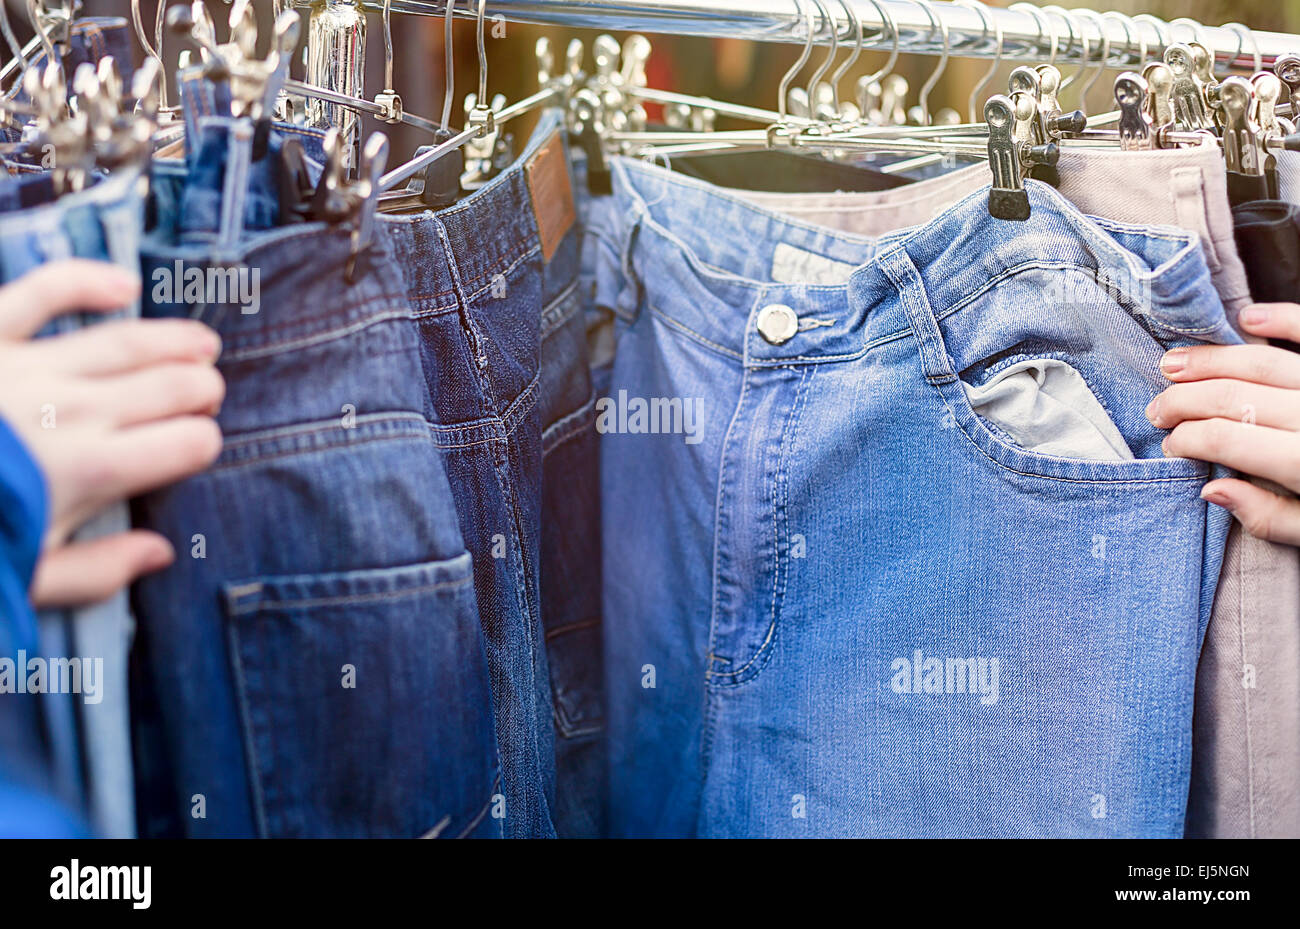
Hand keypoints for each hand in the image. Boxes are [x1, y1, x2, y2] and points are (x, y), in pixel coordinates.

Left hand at [0, 260, 224, 605]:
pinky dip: (89, 283)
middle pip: (170, 388)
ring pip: (128, 342)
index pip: (186, 444)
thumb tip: (158, 552)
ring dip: (175, 341)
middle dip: (201, 390)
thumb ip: (98, 571)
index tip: (197, 448)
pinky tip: (123, 287)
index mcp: (92, 471)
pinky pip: (47, 291)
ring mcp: (32, 366)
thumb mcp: (26, 577)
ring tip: (203, 343)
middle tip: (208, 394)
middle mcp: (76, 411)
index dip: (202, 444)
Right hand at [1147, 302, 1299, 545]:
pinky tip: (1248, 317)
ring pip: (1263, 362)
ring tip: (1175, 363)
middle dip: (1185, 400)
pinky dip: (1283, 319)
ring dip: (1213, 360)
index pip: (1226, 439)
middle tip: (1156, 408)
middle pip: (1235, 397)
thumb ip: (1273, 518)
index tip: (1169, 444)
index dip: (1187, 438)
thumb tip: (1211, 488)